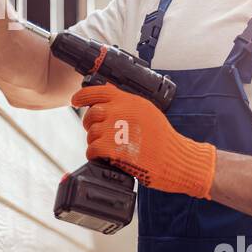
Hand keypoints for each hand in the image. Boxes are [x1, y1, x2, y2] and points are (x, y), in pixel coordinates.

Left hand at [71, 83, 216, 198]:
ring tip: (106, 148)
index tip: (75, 100)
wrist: (177, 159)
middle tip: (96, 132)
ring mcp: (117, 130)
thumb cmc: (164, 139)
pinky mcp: (114, 148)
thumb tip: (108, 96)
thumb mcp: (148, 112)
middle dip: (90, 124)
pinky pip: (92, 149)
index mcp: (130, 101)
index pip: (100, 91)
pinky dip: (94, 154)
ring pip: (91, 133)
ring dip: (94, 142)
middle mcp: (122, 112)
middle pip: (92, 113)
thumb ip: (128, 104)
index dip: (83, 95)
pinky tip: (103, 157)